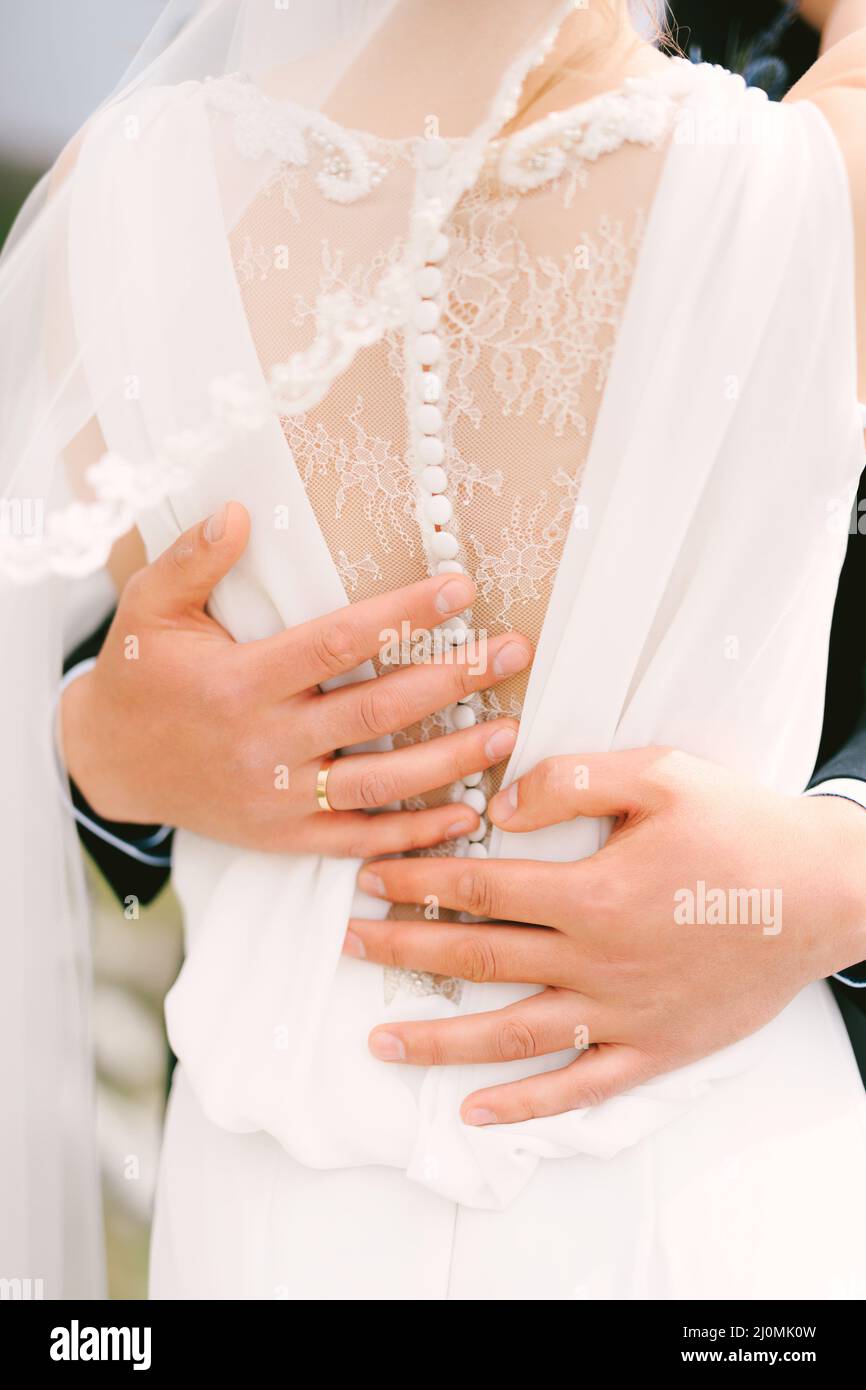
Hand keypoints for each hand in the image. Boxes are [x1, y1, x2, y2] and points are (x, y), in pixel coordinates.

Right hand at [61, 501, 529, 855]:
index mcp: (239, 681)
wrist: (106, 763)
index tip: (460, 589)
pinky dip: (414, 833)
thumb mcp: (146, 607)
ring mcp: (278, 797)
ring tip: (506, 730)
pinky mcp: (283, 836)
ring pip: (380, 783)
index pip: (337, 643)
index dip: (403, 616)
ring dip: (450, 760)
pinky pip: (358, 839)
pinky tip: (465, 813)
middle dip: (452, 681)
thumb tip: (237, 512)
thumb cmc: (136, 674)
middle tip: (511, 652)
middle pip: (376, 711)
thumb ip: (191, 560)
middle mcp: (266, 743)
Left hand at [346, 747, 865, 1122]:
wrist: (824, 893)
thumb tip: (500, 806)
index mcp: (592, 892)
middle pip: (478, 959)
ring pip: (513, 1035)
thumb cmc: (743, 829)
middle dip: (404, 951)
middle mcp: (597, 961)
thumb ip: (574, 782)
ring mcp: (624, 1013)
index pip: (479, 889)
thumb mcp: (662, 776)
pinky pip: (581, 1087)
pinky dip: (527, 1104)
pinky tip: (478, 1110)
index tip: (371, 877)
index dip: (418, 881)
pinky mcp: (656, 1048)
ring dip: (440, 1040)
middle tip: (350, 944)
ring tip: (381, 1042)